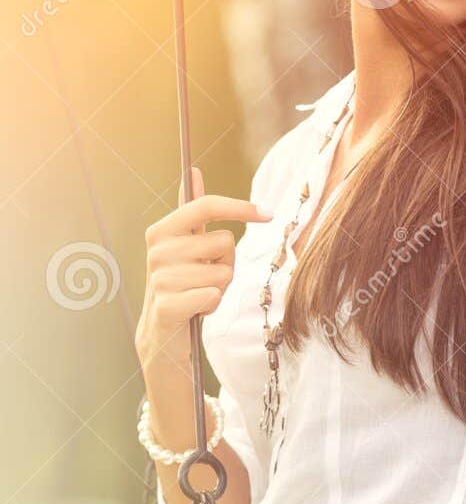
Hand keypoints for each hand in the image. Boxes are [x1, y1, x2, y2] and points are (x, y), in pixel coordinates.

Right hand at [136, 164, 272, 370]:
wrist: (162, 332)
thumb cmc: (182, 285)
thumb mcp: (187, 246)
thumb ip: (193, 212)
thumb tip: (194, 171)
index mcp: (161, 230)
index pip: (205, 206)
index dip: (240, 207)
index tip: (268, 213)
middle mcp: (158, 251)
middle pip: (223, 242)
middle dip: (226, 262)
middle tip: (207, 277)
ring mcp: (160, 279)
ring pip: (223, 273)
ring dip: (220, 288)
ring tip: (199, 294)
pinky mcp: (167, 307)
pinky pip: (213, 297)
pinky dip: (212, 305)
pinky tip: (196, 310)